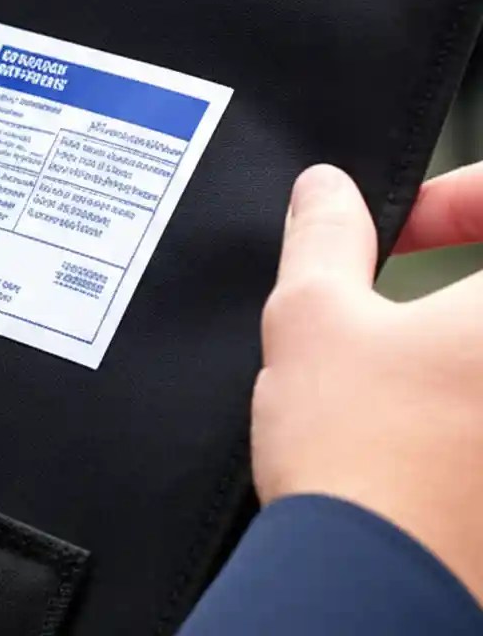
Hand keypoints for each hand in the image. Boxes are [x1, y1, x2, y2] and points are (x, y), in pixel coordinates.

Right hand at [254, 162, 482, 601]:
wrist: (377, 586)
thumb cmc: (363, 460)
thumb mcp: (312, 317)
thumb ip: (324, 236)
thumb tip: (325, 193)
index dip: (453, 200)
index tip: (397, 231)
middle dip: (464, 275)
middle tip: (406, 297)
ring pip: (482, 356)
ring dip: (459, 348)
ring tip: (404, 371)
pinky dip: (463, 411)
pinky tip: (425, 430)